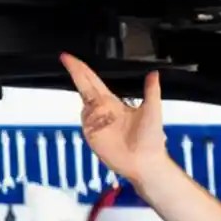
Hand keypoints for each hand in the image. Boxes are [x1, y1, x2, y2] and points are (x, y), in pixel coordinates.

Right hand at [60, 52, 168, 184]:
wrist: (145, 162)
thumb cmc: (151, 139)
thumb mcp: (153, 111)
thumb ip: (152, 92)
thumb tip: (154, 74)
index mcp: (114, 103)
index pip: (93, 81)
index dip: (81, 69)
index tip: (69, 58)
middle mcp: (102, 111)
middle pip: (84, 87)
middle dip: (75, 73)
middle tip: (65, 58)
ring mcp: (95, 123)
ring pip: (84, 106)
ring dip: (92, 104)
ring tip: (108, 113)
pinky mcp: (92, 135)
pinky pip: (86, 121)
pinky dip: (91, 118)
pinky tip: (103, 122)